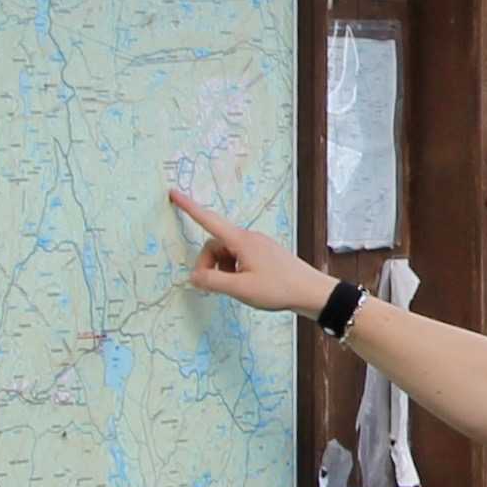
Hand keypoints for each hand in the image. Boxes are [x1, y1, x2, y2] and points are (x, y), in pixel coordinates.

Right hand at [170, 188, 333, 316]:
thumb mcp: (240, 289)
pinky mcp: (264, 254)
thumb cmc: (279, 289)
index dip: (189, 208)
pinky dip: (234, 270)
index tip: (175, 194)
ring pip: (227, 253)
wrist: (311, 292)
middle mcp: (249, 238)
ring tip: (236, 287)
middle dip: (208, 264)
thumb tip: (194, 276)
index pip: (208, 220)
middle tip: (212, 285)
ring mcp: (257, 245)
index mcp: (242, 241)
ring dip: (223, 269)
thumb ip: (212, 281)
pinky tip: (246, 285)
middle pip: (215, 244)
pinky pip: (239, 258)